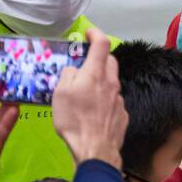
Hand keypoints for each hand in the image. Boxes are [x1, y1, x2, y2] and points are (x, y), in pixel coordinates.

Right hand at [52, 28, 126, 169]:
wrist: (95, 149)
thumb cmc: (74, 121)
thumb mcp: (60, 94)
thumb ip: (67, 76)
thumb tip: (73, 70)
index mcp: (95, 74)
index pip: (102, 44)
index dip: (95, 33)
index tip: (89, 33)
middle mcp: (111, 83)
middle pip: (110, 61)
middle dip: (99, 57)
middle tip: (85, 62)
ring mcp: (119, 98)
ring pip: (112, 81)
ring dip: (101, 80)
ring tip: (85, 91)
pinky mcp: (122, 113)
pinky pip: (113, 99)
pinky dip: (104, 98)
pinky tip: (94, 110)